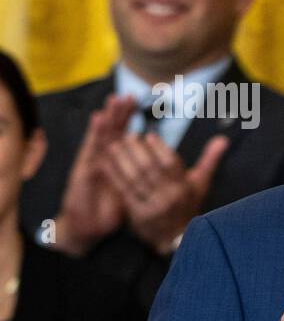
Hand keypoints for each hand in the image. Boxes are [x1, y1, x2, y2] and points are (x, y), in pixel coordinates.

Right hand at [54, 94, 133, 254]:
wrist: (89, 226)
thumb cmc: (110, 209)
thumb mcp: (132, 190)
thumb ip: (142, 175)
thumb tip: (161, 167)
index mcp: (116, 162)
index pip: (123, 134)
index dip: (129, 118)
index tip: (137, 100)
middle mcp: (104, 158)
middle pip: (113, 131)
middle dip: (120, 113)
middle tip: (128, 94)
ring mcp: (93, 162)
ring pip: (102, 135)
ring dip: (108, 117)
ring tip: (114, 99)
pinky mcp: (84, 169)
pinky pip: (91, 149)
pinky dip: (95, 133)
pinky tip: (98, 119)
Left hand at [103, 132, 227, 253]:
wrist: (176, 238)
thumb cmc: (188, 206)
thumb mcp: (200, 184)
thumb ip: (210, 159)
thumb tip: (223, 139)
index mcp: (184, 188)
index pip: (171, 163)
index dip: (159, 148)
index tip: (148, 135)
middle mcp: (170, 197)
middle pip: (151, 169)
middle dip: (138, 151)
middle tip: (128, 136)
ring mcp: (153, 207)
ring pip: (135, 178)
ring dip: (123, 160)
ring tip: (114, 145)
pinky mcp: (138, 214)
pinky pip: (124, 191)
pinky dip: (115, 176)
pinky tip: (107, 163)